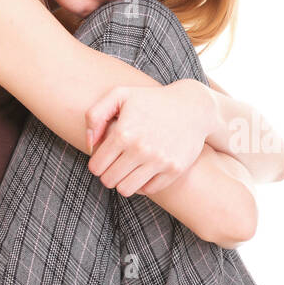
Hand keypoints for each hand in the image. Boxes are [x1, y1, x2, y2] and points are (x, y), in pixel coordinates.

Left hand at [84, 79, 217, 195]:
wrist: (193, 107)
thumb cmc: (151, 100)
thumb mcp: (120, 95)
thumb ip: (95, 115)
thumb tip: (90, 145)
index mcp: (123, 132)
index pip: (96, 166)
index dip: (96, 164)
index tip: (104, 158)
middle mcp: (141, 149)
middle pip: (109, 181)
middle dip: (108, 174)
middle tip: (116, 165)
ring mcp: (159, 161)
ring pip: (126, 190)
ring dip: (124, 182)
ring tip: (128, 170)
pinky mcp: (175, 169)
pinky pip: (149, 190)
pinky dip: (144, 183)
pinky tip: (145, 170)